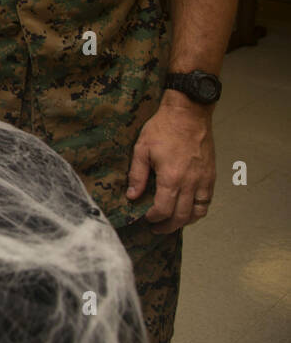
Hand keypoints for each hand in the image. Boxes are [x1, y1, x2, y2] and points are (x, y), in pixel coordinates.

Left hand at [126, 95, 215, 233]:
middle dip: (167, 226)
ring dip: (184, 221)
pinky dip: (198, 211)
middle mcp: (191, 183)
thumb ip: (137, 175)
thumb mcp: (142, 149)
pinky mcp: (211, 176)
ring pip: (198, 212)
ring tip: (171, 223)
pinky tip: (188, 210)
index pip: (163, 210)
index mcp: (172, 178)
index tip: (145, 218)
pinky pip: (207, 201)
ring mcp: (204, 180)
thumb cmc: (163, 128)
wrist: (189, 113)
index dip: (153, 218)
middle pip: (181, 216)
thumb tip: (132, 196)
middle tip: (156, 229)